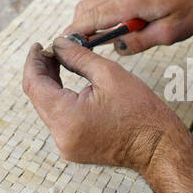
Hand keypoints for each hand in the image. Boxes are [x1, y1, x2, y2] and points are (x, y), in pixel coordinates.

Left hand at [22, 37, 187, 175]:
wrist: (159, 147)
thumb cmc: (141, 112)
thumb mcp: (108, 74)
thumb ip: (76, 56)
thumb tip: (57, 44)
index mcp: (67, 118)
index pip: (34, 85)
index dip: (33, 61)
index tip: (39, 45)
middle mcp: (61, 137)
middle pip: (37, 97)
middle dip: (41, 70)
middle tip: (52, 50)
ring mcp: (66, 146)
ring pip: (46, 107)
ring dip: (49, 84)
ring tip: (60, 61)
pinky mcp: (73, 148)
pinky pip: (57, 119)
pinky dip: (59, 99)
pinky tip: (66, 83)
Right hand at [62, 0, 192, 55]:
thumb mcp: (169, 34)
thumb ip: (139, 42)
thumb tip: (116, 48)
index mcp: (129, 0)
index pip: (89, 19)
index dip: (74, 34)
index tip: (62, 48)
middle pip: (85, 8)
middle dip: (78, 29)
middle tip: (77, 50)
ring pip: (93, 1)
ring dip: (89, 20)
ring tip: (97, 42)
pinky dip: (100, 12)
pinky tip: (112, 27)